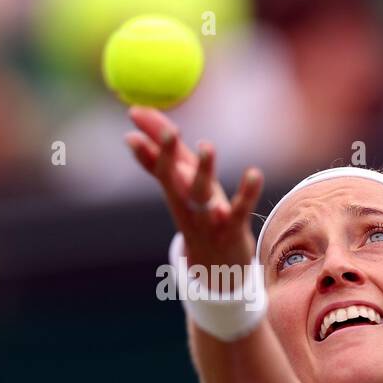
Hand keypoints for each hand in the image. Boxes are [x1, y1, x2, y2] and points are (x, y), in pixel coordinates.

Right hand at [124, 106, 263, 270]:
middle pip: (173, 180)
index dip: (146, 143)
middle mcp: (187, 205)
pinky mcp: (233, 229)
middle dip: (168, 155)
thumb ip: (159, 160)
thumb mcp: (181, 188)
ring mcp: (209, 219)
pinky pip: (241, 210)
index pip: (157, 166)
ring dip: (203, 171)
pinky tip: (254, 174)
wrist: (217, 268)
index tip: (135, 115)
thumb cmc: (199, 216)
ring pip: (202, 196)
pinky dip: (248, 192)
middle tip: (169, 130)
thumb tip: (129, 135)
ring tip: (206, 146)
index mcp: (175, 193)